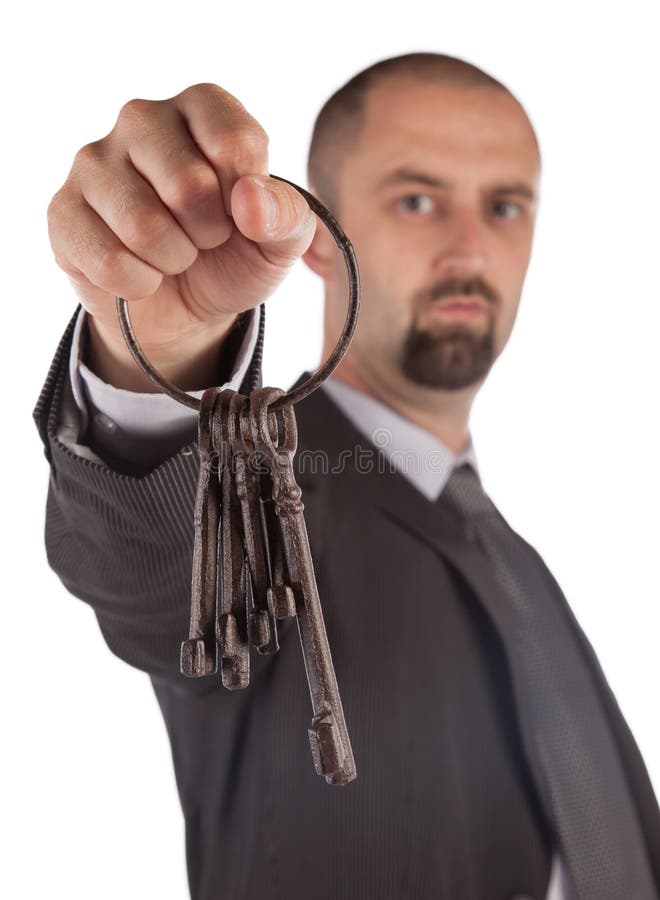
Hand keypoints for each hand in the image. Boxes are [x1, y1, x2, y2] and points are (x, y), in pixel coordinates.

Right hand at [47, 83, 316, 389]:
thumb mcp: (280, 240)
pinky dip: (138, 284)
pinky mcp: (64, 210)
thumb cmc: (236, 255)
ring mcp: (94, 161)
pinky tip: (142, 275)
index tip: (241, 214)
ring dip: (173, 261)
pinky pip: (107, 260)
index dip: (248, 201)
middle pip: (189, 185)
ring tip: (174, 254)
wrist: (188, 307)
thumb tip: (251, 199)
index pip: (237, 144)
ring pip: (143, 227)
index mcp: (203, 106)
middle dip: (209, 234)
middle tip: (205, 238)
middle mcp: (143, 118)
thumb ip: (286, 215)